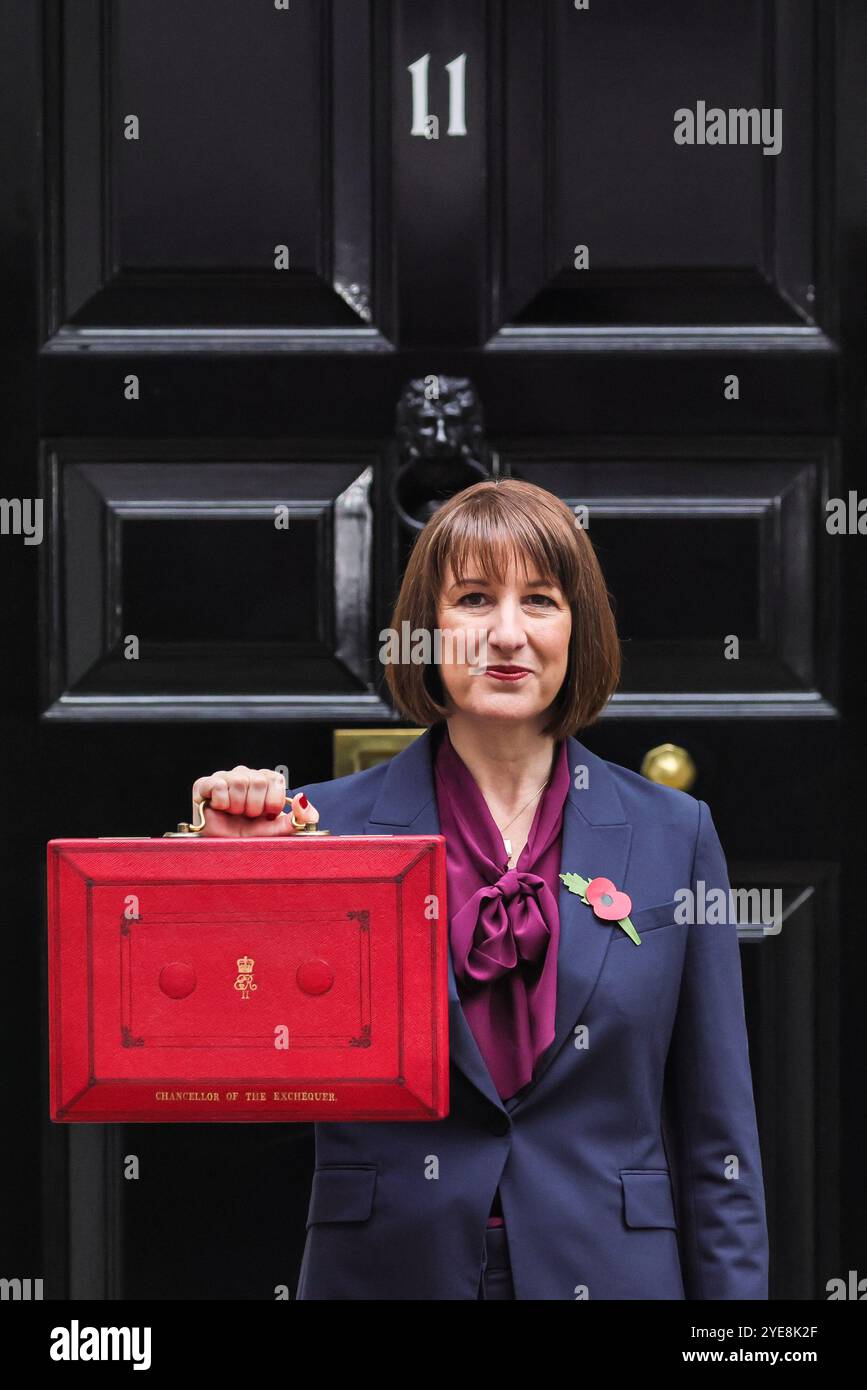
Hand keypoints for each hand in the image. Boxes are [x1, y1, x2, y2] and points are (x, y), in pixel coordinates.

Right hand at [192, 766, 318, 837]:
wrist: (223, 850)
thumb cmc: (250, 838)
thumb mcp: (279, 831)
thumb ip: (298, 817)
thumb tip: (303, 798)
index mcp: (265, 781)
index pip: (276, 779)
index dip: (272, 802)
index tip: (266, 815)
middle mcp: (246, 774)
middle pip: (259, 781)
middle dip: (255, 807)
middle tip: (248, 817)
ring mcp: (225, 777)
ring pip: (239, 781)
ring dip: (238, 806)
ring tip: (234, 814)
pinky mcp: (204, 784)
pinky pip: (218, 785)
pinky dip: (222, 802)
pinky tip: (220, 809)